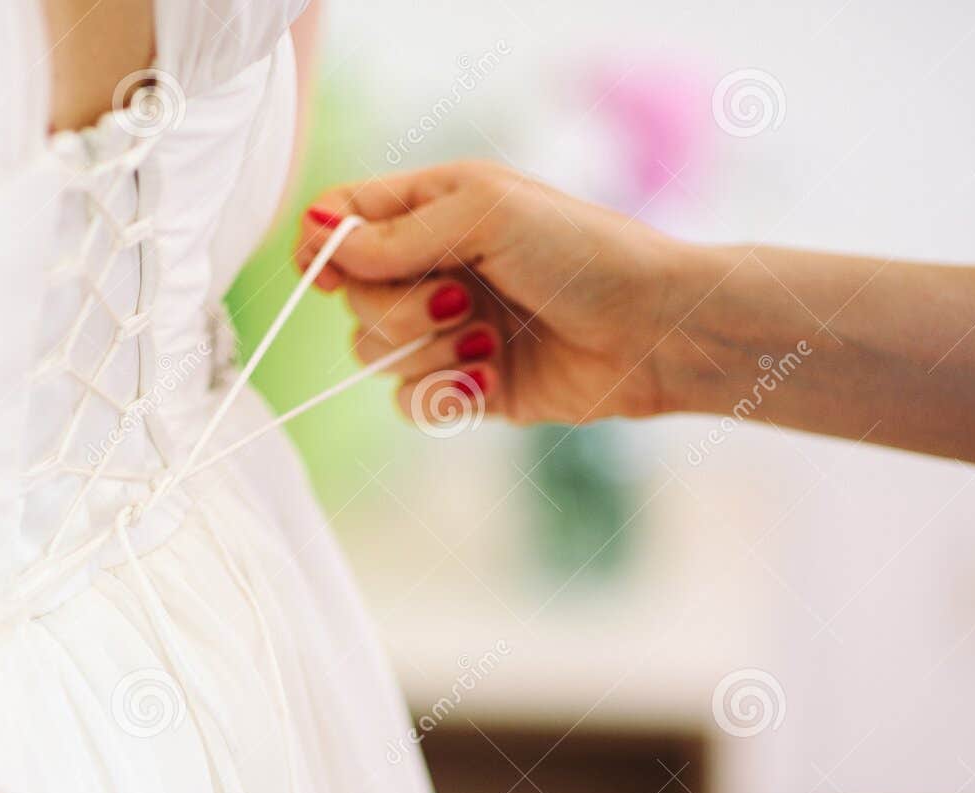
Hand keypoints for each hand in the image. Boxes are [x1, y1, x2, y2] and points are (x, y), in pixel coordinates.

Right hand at [295, 161, 701, 426]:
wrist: (653, 330)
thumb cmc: (582, 252)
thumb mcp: (484, 215)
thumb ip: (396, 233)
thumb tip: (321, 243)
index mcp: (431, 208)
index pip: (339, 219)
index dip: (321, 248)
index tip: (329, 276)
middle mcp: (431, 267)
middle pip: (352, 298)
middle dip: (397, 310)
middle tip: (460, 303)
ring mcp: (447, 329)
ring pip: (373, 354)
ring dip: (426, 353)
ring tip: (489, 343)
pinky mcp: (466, 385)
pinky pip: (408, 402)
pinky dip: (442, 397)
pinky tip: (489, 383)